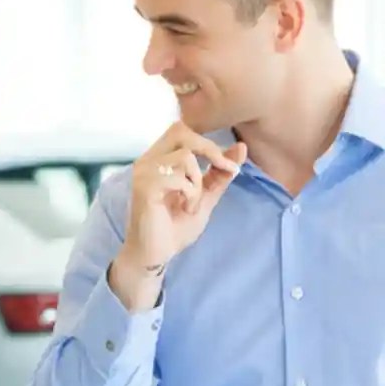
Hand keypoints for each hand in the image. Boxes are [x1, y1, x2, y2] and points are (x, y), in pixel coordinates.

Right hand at [109, 122, 247, 311]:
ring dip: (198, 182)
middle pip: (181, 131)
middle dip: (209, 150)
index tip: (229, 167)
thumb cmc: (174, 227)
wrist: (156, 254)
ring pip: (185, 156)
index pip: (184, 130)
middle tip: (222, 171)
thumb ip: (219, 173)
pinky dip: (191, 194)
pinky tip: (184, 208)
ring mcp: (144, 172)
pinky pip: (179, 178)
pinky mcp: (144, 187)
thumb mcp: (205, 196)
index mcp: (159, 158)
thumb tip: (240, 147)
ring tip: (191, 203)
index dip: (210, 144)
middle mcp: (148, 160)